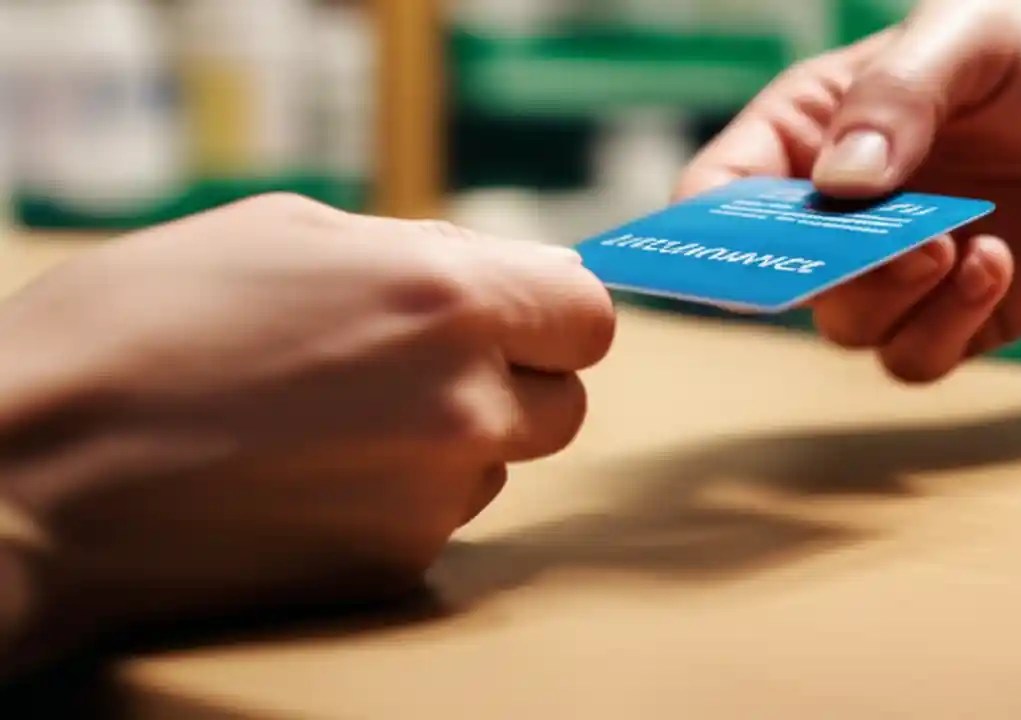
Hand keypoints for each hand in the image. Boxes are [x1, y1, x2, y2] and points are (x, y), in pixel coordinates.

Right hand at [0, 194, 613, 667]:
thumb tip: (498, 278)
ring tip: (337, 416)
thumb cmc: (141, 328)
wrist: (36, 474)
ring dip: (453, 438)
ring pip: (500, 462)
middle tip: (425, 361)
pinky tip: (310, 471)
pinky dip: (400, 493)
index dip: (553, 311)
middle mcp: (464, 407)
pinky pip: (438, 516)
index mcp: (446, 300)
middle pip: (567, 401)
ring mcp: (433, 499)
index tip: (517, 312)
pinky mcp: (394, 567)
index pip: (590, 315)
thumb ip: (422, 254)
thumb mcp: (289, 234)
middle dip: (516, 377)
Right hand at [679, 0, 1020, 381]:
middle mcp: (833, 214)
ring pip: (843, 328)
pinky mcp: (948, 319)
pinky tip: (996, 263)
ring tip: (956, 243)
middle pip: (776, 276)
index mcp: (806, 133)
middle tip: (898, 238)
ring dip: (892, 297)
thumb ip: (898, 96)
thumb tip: (840, 186)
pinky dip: (948, 326)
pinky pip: (914, 357)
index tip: (733, 249)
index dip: (704, 230)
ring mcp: (889, 273)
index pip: (716, 193)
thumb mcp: (970, 35)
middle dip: (827, 268)